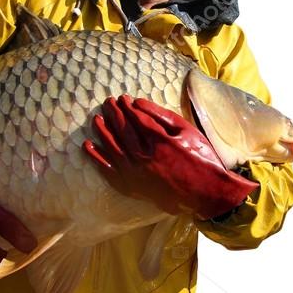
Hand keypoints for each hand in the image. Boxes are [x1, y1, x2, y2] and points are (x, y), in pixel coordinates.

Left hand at [82, 95, 258, 219]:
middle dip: (113, 114)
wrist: (204, 193)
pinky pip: (108, 170)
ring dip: (102, 131)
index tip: (122, 99)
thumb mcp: (186, 131)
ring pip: (112, 147)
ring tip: (96, 119)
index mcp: (159, 142)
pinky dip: (96, 158)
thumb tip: (138, 103)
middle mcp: (144, 157)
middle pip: (122, 130)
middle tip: (107, 103)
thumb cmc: (199, 158)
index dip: (127, 107)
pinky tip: (88, 146)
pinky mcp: (131, 187)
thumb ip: (161, 116)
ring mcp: (135, 174)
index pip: (135, 118)